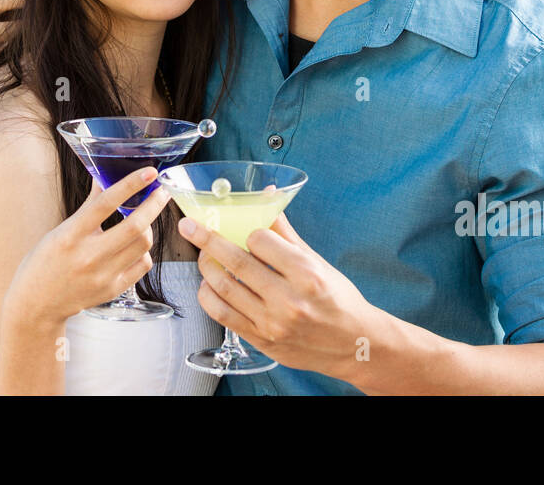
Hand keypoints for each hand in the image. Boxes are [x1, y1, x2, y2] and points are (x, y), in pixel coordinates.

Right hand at [9, 168, 170, 323]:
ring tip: (144, 219)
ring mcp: (103, 276)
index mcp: (71, 235)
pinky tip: (136, 245)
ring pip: (143, 245)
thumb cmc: (45, 262)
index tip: (149, 173)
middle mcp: (88, 256)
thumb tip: (103, 178)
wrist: (37, 304)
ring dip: (149, 226)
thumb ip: (87, 206)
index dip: (131, 185)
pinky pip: (143, 265)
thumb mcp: (60, 230)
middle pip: (135, 226)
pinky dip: (144, 250)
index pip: (106, 204)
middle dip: (154, 204)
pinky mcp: (113, 290)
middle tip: (162, 192)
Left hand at [180, 210, 376, 380]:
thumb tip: (267, 198)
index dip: (248, 231)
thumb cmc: (339, 300)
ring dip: (207, 266)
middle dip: (207, 239)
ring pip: (223, 288)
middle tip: (189, 226)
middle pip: (236, 262)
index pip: (260, 240)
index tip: (245, 230)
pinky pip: (222, 315)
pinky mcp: (262, 340)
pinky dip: (209, 295)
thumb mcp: (318, 262)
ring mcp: (272, 323)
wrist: (354, 345)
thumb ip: (286, 233)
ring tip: (204, 255)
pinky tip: (209, 284)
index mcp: (307, 274)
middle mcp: (289, 299)